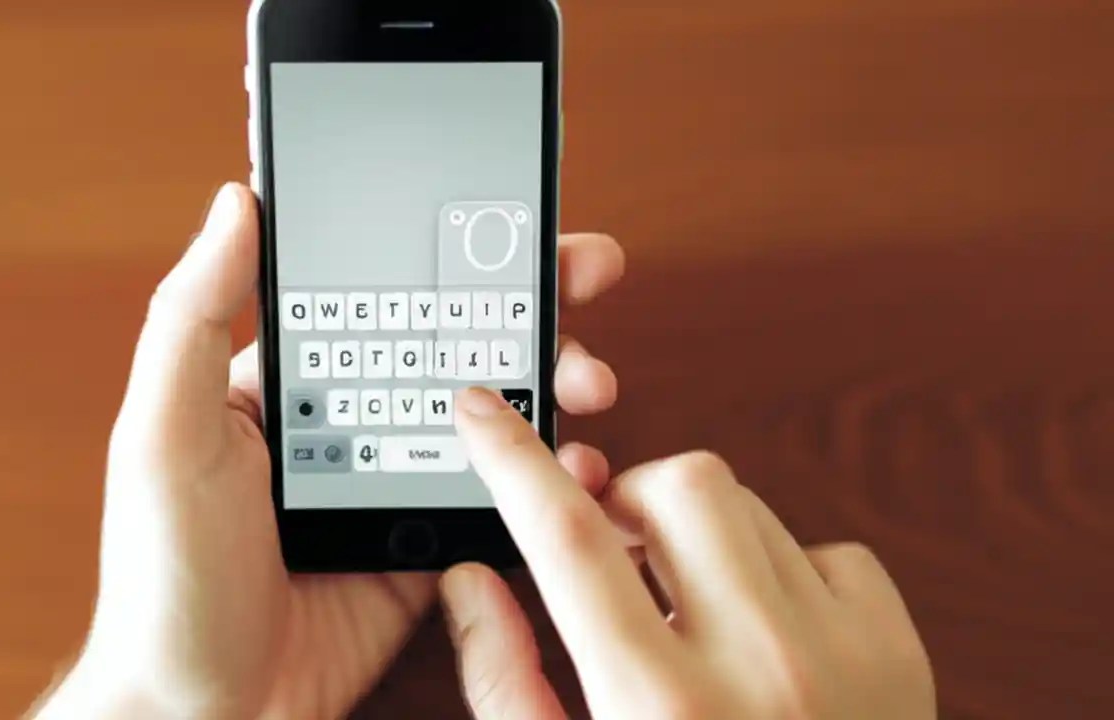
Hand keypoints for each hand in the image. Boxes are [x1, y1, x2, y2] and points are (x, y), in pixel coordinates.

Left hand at [31, 183, 625, 718]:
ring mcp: (394, 484)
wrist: (204, 715)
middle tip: (581, 275)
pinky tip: (573, 465)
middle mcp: (349, 423)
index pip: (382, 293)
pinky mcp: (426, 547)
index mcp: (290, 381)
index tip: (510, 224)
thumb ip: (196, 315)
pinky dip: (544, 479)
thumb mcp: (166, 433)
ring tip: (586, 379)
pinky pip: (499, 501)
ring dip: (548, 383)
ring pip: (489, 415)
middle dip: (526, 304)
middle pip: (452, 342)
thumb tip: (237, 204)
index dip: (451, 253)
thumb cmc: (163, 579)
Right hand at [440, 387, 935, 718]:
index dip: (511, 459)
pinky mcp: (898, 650)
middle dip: (632, 500)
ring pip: (750, 504)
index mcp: (658, 708)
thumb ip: (509, 683)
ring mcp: (843, 653)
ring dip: (702, 536)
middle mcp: (760, 667)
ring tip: (691, 612)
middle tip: (618, 555)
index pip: (566, 537)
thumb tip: (472, 582)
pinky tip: (764, 635)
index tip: (483, 410)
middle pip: (678, 483)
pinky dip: (782, 571)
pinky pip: (827, 548)